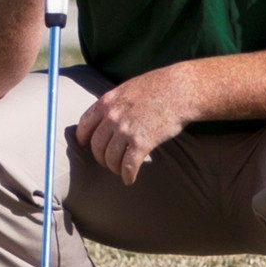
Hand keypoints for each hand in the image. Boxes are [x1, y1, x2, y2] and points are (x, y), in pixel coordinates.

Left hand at [75, 69, 192, 185]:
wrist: (182, 89)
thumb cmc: (159, 86)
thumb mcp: (128, 88)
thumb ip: (114, 103)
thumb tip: (105, 117)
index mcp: (107, 102)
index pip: (84, 125)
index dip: (83, 138)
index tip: (85, 144)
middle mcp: (112, 117)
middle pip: (97, 145)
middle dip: (100, 157)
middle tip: (107, 161)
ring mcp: (126, 130)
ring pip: (110, 158)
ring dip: (114, 167)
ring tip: (120, 170)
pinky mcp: (142, 143)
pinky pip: (128, 166)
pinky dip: (127, 175)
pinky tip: (129, 179)